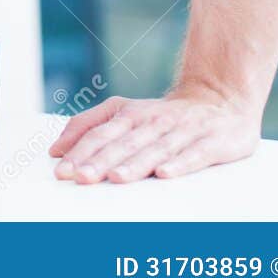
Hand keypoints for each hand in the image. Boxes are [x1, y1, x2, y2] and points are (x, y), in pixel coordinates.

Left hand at [47, 90, 261, 182]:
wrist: (221, 100)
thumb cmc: (163, 115)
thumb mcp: (123, 112)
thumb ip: (88, 125)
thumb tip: (57, 149)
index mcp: (130, 115)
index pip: (101, 134)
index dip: (81, 152)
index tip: (63, 171)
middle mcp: (154, 121)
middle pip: (124, 143)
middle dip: (101, 160)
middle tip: (81, 177)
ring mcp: (183, 131)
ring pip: (155, 149)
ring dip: (135, 164)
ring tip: (115, 177)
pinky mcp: (212, 142)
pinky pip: (194, 154)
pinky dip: (179, 163)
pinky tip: (164, 174)